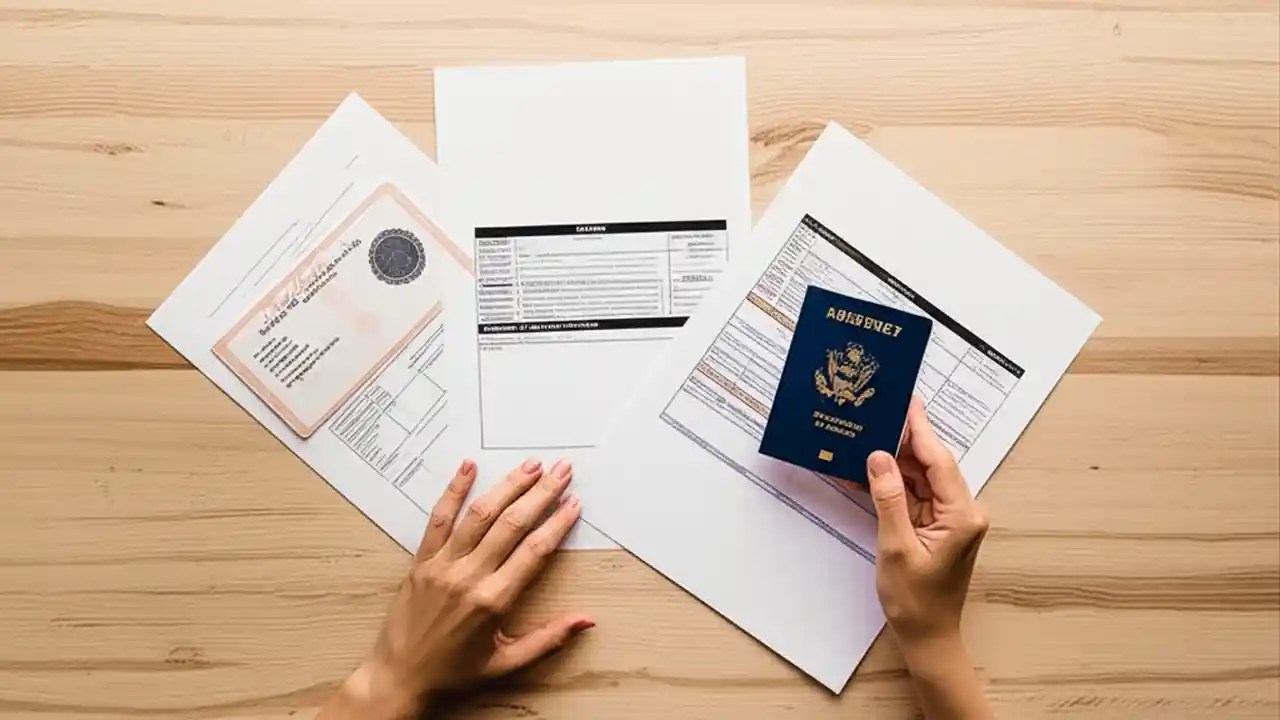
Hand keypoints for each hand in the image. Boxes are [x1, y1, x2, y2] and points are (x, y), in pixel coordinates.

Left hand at [320, 458, 592, 719]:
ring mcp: (443, 565)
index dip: (558, 523)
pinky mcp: (421, 560)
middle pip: (512, 524)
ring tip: (530, 465)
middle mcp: (469, 577)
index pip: (535, 551)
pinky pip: (438, 519)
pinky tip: (468, 467)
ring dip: (507, 486)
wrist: (399, 676)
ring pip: (480, 515)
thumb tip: (586, 620)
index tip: (574, 503)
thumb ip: (548, 639)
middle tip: (561, 470)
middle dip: (541, 493)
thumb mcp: (506, 663)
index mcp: (494, 601)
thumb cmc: (454, 673)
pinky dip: (453, 490)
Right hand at [867, 396, 991, 718]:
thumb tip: (879, 457)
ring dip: (893, 461)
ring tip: (866, 434)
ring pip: (919, 478)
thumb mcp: (896, 548)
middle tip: (877, 411)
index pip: (937, 461)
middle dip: (901, 439)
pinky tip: (868, 469)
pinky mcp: (936, 526)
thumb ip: (888, 499)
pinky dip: (891, 484)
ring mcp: (950, 518)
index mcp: (962, 514)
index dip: (919, 429)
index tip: (905, 400)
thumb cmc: (916, 602)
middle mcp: (962, 511)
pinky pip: (913, 496)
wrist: (929, 637)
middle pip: (929, 464)